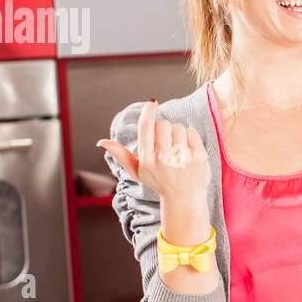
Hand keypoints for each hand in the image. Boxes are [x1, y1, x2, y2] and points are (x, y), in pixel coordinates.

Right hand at [95, 99, 210, 217]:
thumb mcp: (137, 172)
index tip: (152, 102)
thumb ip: (121, 155)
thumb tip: (101, 142)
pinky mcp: (199, 157)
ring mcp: (183, 158)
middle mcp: (164, 159)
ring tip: (177, 150)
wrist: (185, 199)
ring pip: (178, 127)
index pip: (146, 127)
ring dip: (177, 134)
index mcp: (147, 160)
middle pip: (163, 124)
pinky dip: (190, 138)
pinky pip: (191, 132)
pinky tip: (188, 151)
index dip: (148, 111)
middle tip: (166, 144)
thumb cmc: (159, 182)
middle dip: (164, 129)